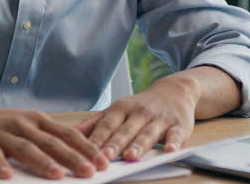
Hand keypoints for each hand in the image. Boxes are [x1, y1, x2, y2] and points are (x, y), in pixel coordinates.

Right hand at [0, 97, 109, 178]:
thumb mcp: (29, 124)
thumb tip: (82, 148)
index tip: (103, 162)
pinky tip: (7, 176)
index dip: (86, 148)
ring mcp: (1, 134)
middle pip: (51, 143)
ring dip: (42, 162)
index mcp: (38, 121)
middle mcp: (23, 125)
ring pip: (25, 149)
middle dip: (72, 158)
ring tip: (57, 175)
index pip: (67, 135)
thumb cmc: (1, 124)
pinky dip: (0, 165)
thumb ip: (51, 136)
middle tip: (90, 172)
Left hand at [75, 73, 199, 161]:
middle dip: (115, 144)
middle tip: (105, 157)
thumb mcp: (117, 110)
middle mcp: (139, 113)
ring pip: (148, 133)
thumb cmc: (141, 106)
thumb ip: (95, 123)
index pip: (107, 125)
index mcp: (121, 109)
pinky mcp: (179, 125)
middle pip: (125, 130)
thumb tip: (70, 135)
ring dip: (139, 145)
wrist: (174, 91)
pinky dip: (173, 143)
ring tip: (131, 157)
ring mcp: (159, 119)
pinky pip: (175, 135)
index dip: (97, 138)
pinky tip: (168, 151)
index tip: (86, 152)